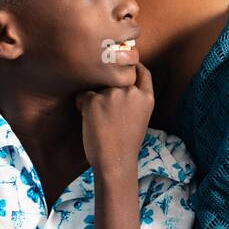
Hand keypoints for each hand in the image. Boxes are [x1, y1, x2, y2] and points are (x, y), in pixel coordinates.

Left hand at [76, 62, 154, 178]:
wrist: (115, 160)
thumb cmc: (126, 143)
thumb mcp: (141, 117)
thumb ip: (136, 98)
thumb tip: (121, 83)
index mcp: (146, 97)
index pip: (142, 72)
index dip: (133, 67)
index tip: (124, 67)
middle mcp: (131, 92)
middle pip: (116, 78)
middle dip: (108, 87)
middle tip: (105, 107)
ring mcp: (112, 94)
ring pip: (98, 86)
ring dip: (94, 98)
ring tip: (99, 119)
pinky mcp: (94, 100)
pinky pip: (83, 95)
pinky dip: (82, 105)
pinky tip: (88, 119)